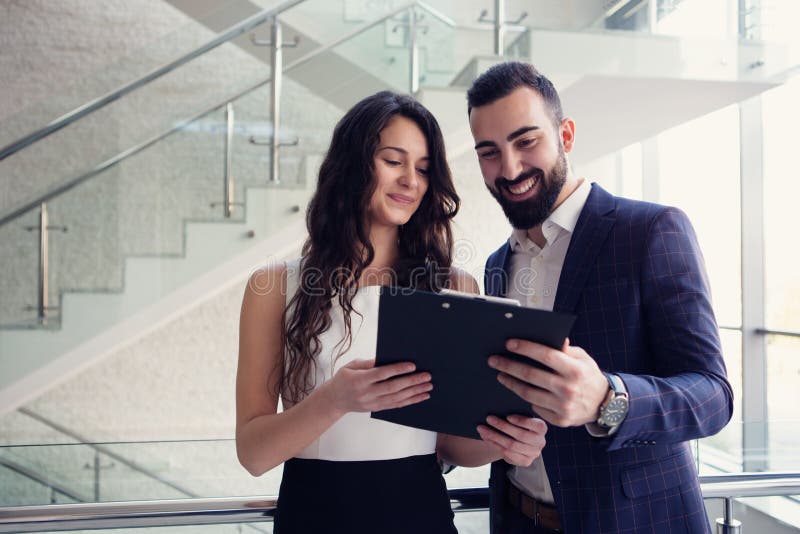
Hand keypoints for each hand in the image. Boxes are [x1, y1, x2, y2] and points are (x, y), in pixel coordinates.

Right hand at [323, 359, 431, 414]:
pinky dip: (410, 401)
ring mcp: (373, 403)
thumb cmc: (343, 379)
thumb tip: (387, 359)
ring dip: (415, 392)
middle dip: (412, 381)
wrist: (334, 400)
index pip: (382, 374)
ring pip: (397, 398)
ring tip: (428, 386)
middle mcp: (367, 393)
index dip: (398, 370)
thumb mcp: (351, 366)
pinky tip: (420, 397)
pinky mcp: (377, 408)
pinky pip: (396, 405)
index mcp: (359, 380)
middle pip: (393, 387)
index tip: (412, 365)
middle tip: (426, 376)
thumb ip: (368, 363)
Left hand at [477, 415, 546, 465]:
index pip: (537, 426)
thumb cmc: (517, 424)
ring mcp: (534, 453)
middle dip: (503, 426)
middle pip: (521, 435)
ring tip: (482, 429)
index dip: (522, 421)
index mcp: (542, 428)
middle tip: (489, 418)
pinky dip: (495, 444)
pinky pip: (508, 454)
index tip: (508, 416)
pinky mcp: (526, 461)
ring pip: (512, 445)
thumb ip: (514, 414)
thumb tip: (499, 407)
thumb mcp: (519, 418)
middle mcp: (540, 442)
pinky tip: (486, 438)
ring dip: (494, 436)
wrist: (517, 441)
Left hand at [488, 338, 608, 427]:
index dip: (526, 348)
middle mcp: (568, 389)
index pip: (546, 355)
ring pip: (528, 393)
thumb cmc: (588, 376)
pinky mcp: (559, 420)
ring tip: (500, 375)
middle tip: (493, 360)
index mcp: (575, 370)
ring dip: (510, 383)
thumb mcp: (583, 359)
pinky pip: (535, 407)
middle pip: (530, 375)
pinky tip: (515, 389)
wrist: (604, 406)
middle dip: (508, 366)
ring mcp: (563, 406)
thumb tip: (551, 338)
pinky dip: (524, 398)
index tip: (509, 344)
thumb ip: (565, 350)